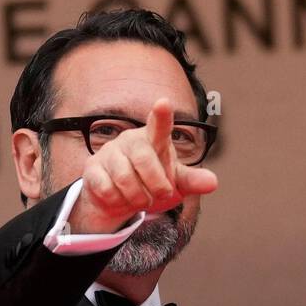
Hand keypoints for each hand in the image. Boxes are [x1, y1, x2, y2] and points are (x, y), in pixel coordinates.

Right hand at [71, 97, 216, 233]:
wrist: (119, 200)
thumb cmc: (151, 184)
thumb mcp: (174, 183)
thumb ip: (192, 181)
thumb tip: (213, 183)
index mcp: (153, 140)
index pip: (158, 126)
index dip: (161, 116)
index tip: (164, 103)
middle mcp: (130, 141)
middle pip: (144, 159)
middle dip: (156, 184)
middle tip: (161, 194)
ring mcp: (109, 153)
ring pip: (125, 178)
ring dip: (138, 197)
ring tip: (141, 199)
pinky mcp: (93, 169)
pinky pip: (107, 189)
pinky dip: (118, 201)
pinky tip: (120, 198)